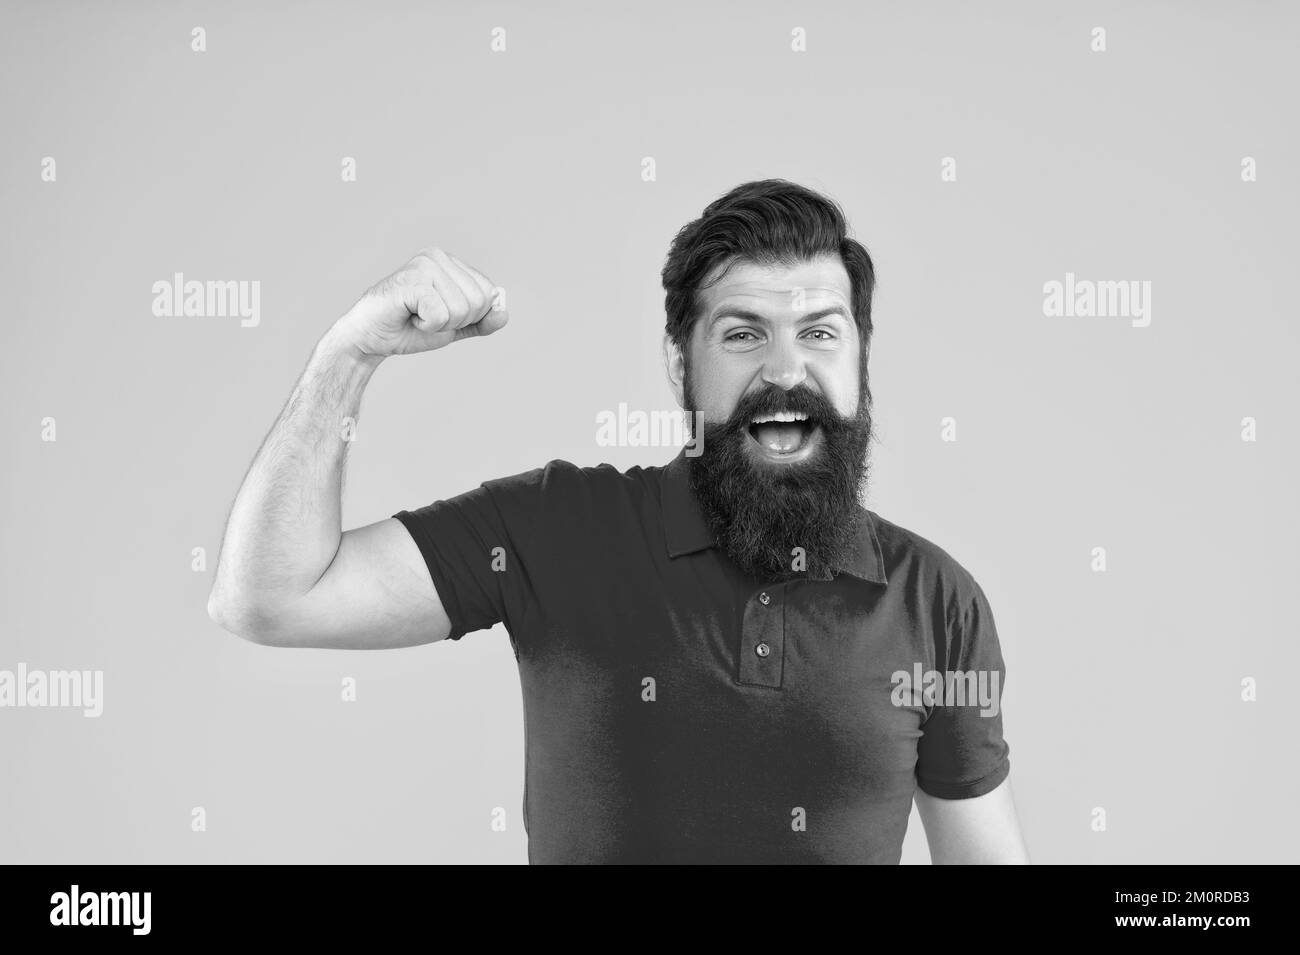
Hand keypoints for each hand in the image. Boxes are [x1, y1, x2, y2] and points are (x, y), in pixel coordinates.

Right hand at [331, 247, 508, 358]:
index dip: (468, 317)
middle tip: (426, 317)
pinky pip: (441, 315)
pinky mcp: (411, 280)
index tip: (439, 316)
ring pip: (461, 309)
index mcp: (450, 262)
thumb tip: (503, 312)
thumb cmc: (409, 328)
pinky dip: (427, 326)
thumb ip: (482, 321)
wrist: (371, 338)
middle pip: (479, 301)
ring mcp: (423, 265)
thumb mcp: (454, 327)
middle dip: (455, 321)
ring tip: (416, 316)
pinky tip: (408, 316)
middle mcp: (437, 256)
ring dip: (439, 325)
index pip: (488, 294)